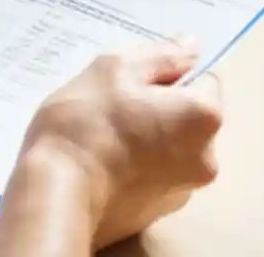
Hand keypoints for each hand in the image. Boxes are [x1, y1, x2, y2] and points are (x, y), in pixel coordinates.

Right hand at [0, 40, 221, 254]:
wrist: (56, 193)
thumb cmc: (87, 122)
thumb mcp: (116, 68)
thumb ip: (162, 55)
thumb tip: (191, 47)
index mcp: (204, 117)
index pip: (203, 80)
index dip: (168, 75)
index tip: (131, 83)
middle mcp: (206, 158)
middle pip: (188, 118)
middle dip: (159, 109)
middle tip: (113, 107)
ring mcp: (182, 192)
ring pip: (169, 149)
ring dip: (147, 140)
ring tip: (102, 139)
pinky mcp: (155, 214)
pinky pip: (151, 177)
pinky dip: (134, 169)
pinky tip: (101, 166)